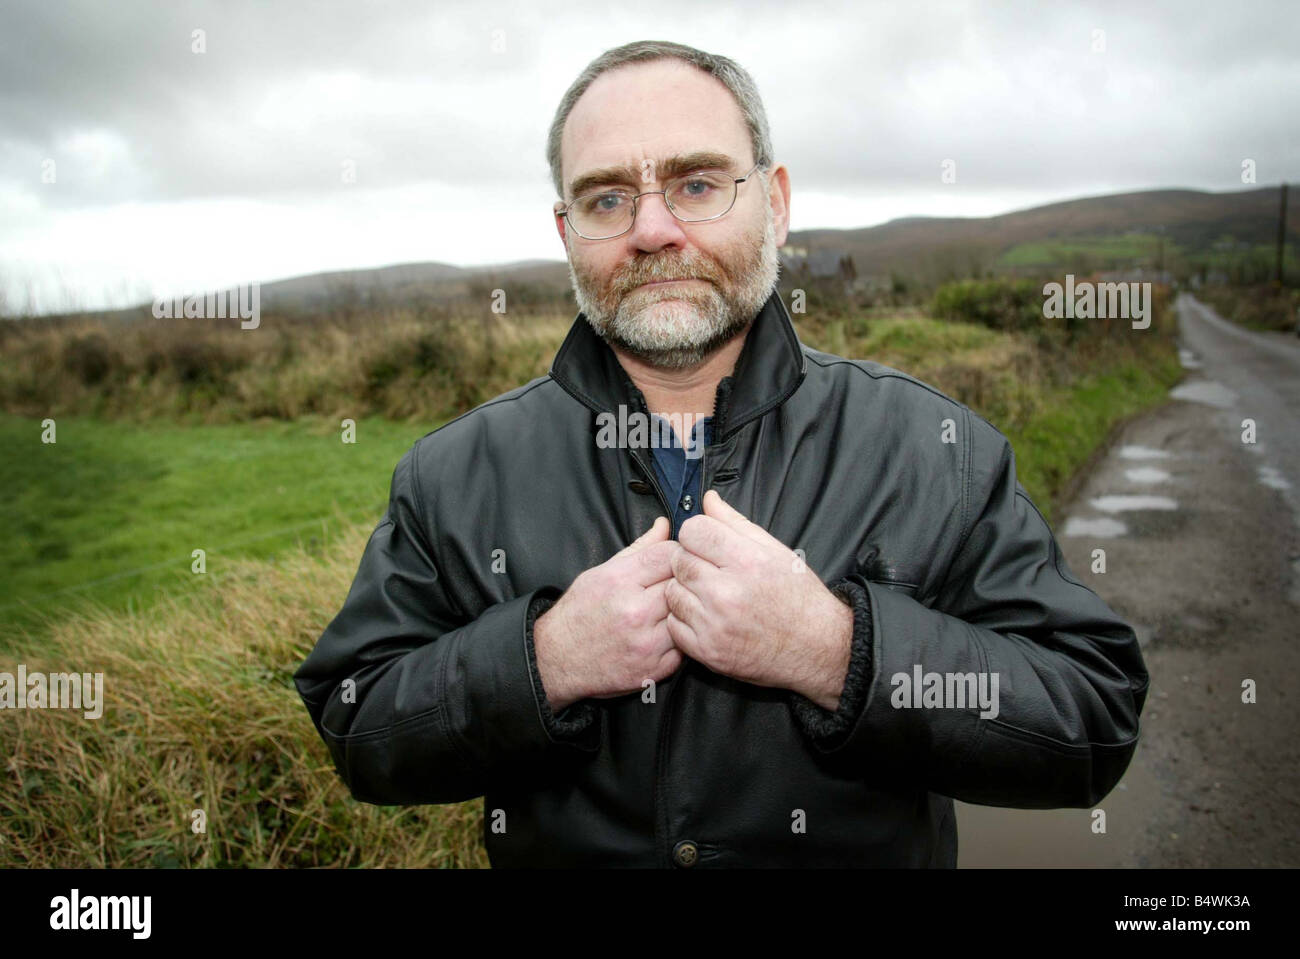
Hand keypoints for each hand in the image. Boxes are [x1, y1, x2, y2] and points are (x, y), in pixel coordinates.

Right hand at [533, 516, 684, 711]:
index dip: (677, 553)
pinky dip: (679, 639)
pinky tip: (664, 633)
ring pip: (689, 615)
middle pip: (683, 583)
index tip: (675, 558)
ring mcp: (646, 644)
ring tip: (669, 609)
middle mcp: (635, 612)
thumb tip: (664, 525)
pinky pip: (685, 647)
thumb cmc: (578, 614)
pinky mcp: (655, 669)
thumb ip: (639, 548)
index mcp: (620, 582)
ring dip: (684, 610)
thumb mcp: (601, 572)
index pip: (669, 554)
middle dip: (683, 581)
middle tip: (676, 584)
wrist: (558, 659)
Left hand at [665, 491, 853, 709]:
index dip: (698, 533)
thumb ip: (735, 523)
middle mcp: (727, 593)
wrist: (817, 648)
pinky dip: (685, 620)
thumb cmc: (799, 598)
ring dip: (685, 590)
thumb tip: (708, 499)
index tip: (707, 543)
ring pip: (672, 592)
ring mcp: (715, 624)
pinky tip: (707, 617)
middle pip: (679, 560)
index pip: (693, 530)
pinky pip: (674, 624)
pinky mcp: (708, 651)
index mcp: (747, 562)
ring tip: (710, 595)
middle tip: (712, 571)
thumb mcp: (775, 551)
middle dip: (691, 561)